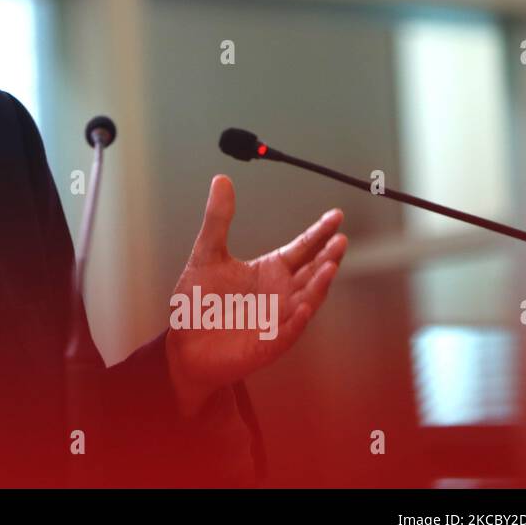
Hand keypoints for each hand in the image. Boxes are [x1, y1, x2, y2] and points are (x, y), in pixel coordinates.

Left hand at [164, 174, 346, 415]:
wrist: (185, 344)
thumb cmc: (200, 301)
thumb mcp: (207, 253)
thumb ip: (218, 219)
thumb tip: (221, 179)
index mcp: (271, 270)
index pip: (303, 248)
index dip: (319, 232)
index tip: (337, 215)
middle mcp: (282, 293)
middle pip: (313, 272)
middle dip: (327, 257)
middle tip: (340, 240)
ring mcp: (278, 319)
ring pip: (307, 300)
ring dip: (319, 285)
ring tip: (329, 266)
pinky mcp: (268, 344)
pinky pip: (287, 331)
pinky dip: (297, 320)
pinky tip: (304, 306)